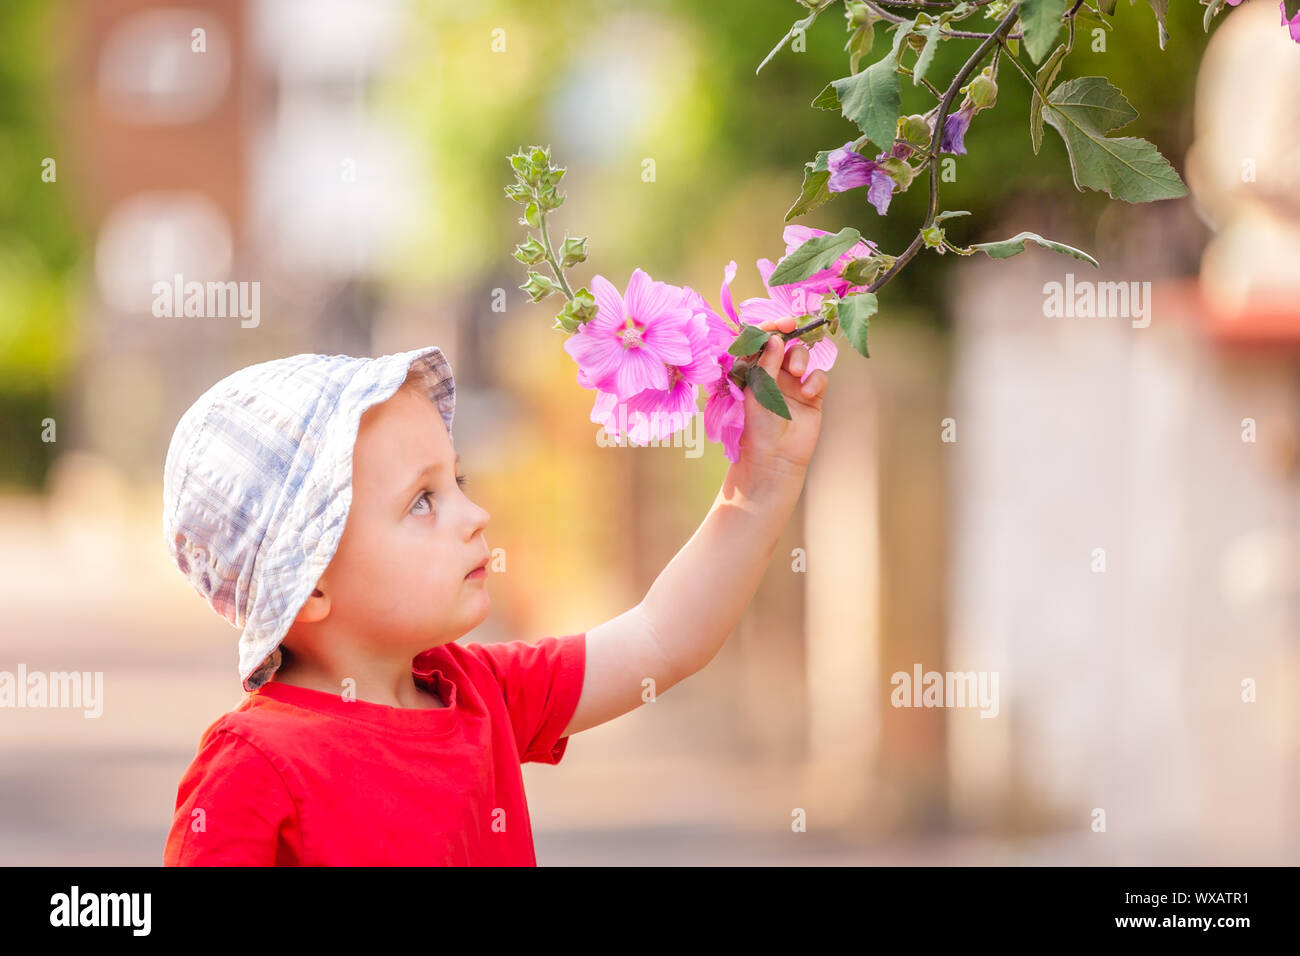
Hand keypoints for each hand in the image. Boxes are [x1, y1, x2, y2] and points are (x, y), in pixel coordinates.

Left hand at [735, 315, 829, 478]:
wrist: (776, 458)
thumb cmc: (758, 426)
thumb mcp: (758, 390)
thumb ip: (767, 363)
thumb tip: (776, 337)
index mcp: (753, 372)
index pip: (761, 343)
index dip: (769, 329)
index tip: (779, 323)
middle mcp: (773, 375)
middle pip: (783, 344)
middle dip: (788, 335)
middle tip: (790, 328)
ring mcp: (793, 384)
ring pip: (801, 356)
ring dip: (800, 358)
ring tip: (798, 373)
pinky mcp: (812, 396)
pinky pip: (818, 376)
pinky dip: (816, 379)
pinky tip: (809, 392)